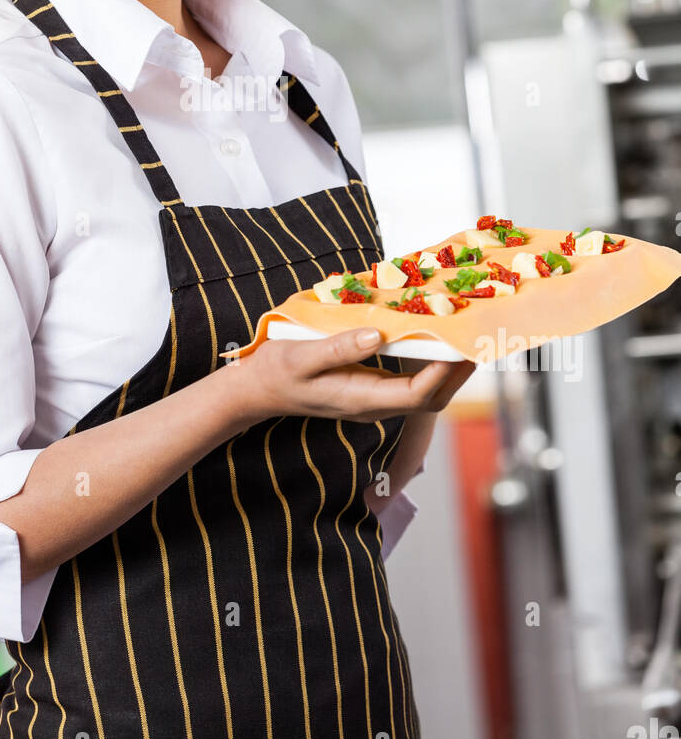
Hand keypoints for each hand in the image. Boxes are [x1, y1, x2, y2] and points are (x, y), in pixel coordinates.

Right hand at [228, 327, 476, 425]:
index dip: (444, 374)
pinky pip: (409, 379)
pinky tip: (433, 337)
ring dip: (447, 367)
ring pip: (424, 390)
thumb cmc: (277, 372)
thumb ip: (339, 348)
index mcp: (362, 399)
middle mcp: (374, 404)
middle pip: (431, 397)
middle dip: (458, 373)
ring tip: (465, 334)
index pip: (417, 394)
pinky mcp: (371, 386)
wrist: (258, 390)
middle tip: (480, 338)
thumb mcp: (301, 357)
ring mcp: (374, 398)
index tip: (462, 346)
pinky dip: (428, 362)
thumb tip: (376, 335)